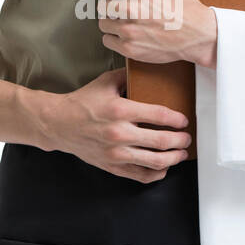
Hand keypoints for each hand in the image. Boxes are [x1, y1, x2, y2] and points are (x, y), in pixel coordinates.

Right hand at [41, 68, 192, 181]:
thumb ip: (128, 76)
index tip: (184, 120)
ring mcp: (116, 153)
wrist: (58, 124)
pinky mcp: (112, 166)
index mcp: (120, 110)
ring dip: (174, 158)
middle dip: (181, 140)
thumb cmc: (81, 103)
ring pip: (155, 161)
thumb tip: (148, 69)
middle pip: (162, 141)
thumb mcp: (105, 83)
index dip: (178, 119)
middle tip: (187, 137)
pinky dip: (156, 173)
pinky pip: (140, 175)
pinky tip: (163, 167)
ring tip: (180, 153)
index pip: (160, 116)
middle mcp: (119, 133)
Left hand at [97, 0, 217, 69]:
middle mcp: (131, 9)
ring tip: (129, 21)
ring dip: (113, 23)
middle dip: (111, 6)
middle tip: (125, 8)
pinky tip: (130, 34)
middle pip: (102, 6)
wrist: (199, 35)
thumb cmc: (186, 5)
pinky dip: (116, 39)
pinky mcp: (130, 48)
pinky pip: (108, 41)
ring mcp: (129, 30)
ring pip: (104, 24)